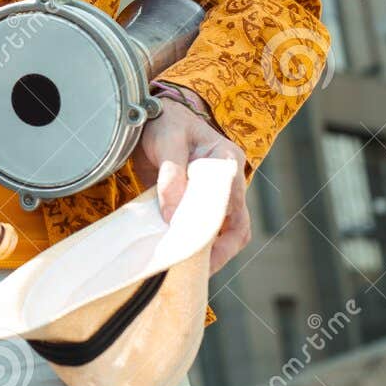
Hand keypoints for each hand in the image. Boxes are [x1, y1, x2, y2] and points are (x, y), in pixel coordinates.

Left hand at [131, 91, 250, 273]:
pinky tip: (176, 255)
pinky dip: (193, 243)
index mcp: (227, 161)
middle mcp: (227, 180)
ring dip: (208, 250)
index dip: (219, 230)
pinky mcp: (198, 201)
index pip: (233, 203)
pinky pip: (203, 228)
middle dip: (220, 251)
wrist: (150, 116)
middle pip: (236, 225)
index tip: (199, 250)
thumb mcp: (166, 142)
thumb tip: (172, 215)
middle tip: (194, 269)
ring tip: (185, 268)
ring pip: (224, 231)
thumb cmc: (164, 122)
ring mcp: (216, 193)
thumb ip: (171, 176)